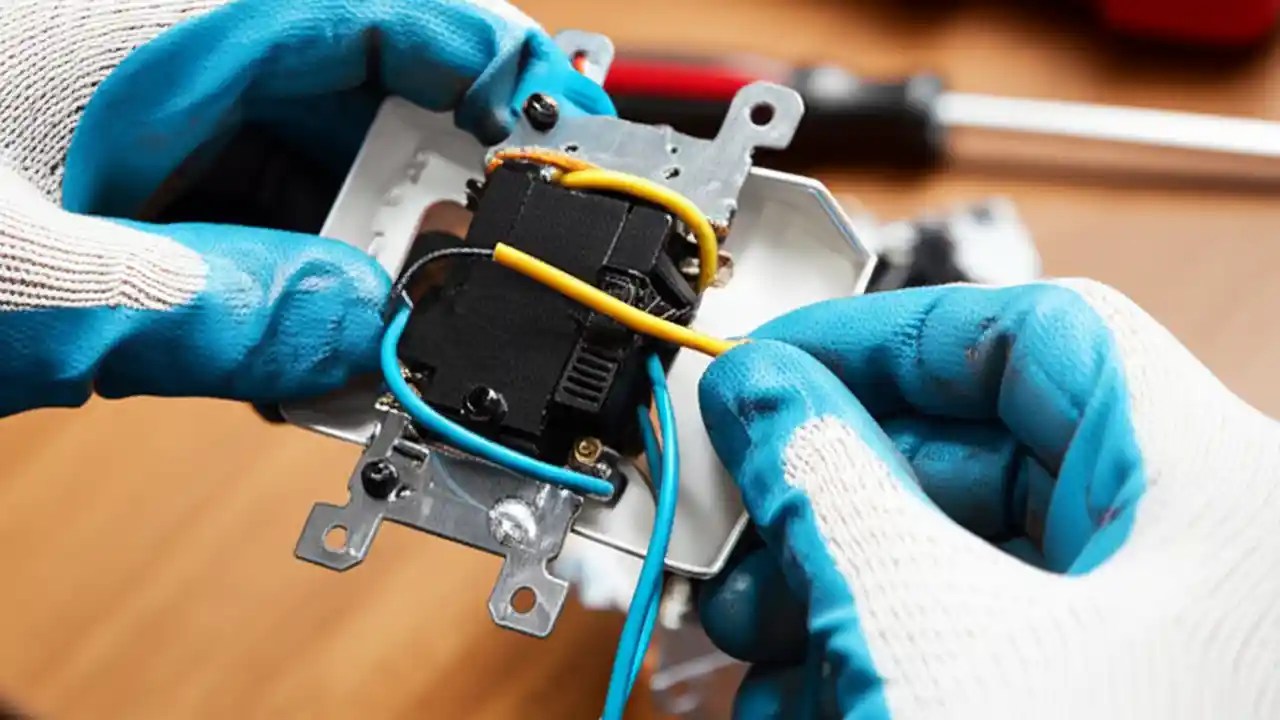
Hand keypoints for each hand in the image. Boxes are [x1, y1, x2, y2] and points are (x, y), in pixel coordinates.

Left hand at [0, 0, 611, 415]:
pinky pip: (247, 207)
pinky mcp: (124, 162)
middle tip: (451, 305)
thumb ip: (235, 315)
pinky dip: (277, 279)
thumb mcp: (48, 284)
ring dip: (345, 263)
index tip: (568, 156)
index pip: (407, 11)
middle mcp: (177, 43)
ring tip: (349, 349)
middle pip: (372, 100)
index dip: (510, 78)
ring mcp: (149, 103)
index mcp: (175, 14)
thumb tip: (368, 332)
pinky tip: (274, 346)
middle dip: (424, 207)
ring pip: (312, 168)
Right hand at [696, 281, 1279, 717]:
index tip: (778, 362)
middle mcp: (1195, 555)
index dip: (886, 336)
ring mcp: (1150, 639)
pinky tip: (810, 694)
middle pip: (981, 451)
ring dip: (841, 578)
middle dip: (837, 482)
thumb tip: (763, 395)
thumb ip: (831, 485)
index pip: (1032, 334)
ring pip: (966, 555)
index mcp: (1210, 493)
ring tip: (757, 623)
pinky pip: (976, 637)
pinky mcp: (1102, 697)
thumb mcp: (925, 631)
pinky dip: (883, 648)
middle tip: (744, 508)